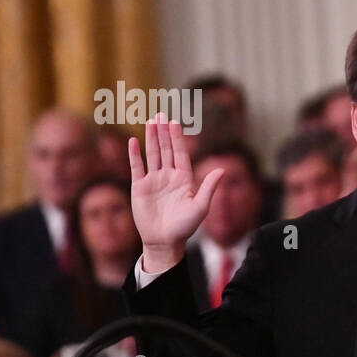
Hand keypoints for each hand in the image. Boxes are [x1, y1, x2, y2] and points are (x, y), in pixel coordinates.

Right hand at [129, 115, 223, 273]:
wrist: (164, 241)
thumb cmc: (185, 227)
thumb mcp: (200, 207)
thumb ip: (209, 187)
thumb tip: (222, 170)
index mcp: (184, 179)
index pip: (180, 153)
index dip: (177, 138)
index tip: (175, 122)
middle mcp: (168, 176)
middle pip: (165, 149)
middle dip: (164, 132)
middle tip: (161, 115)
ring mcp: (153, 181)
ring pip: (152, 154)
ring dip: (151, 138)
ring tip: (150, 121)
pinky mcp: (140, 187)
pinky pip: (137, 167)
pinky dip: (135, 154)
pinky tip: (134, 141)